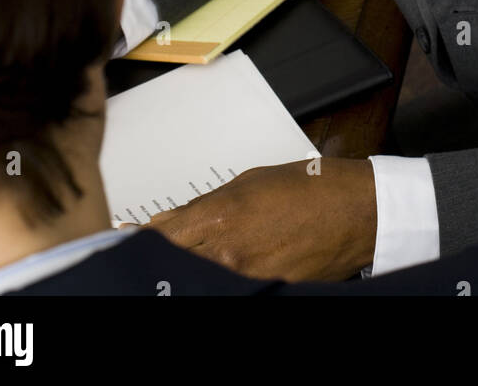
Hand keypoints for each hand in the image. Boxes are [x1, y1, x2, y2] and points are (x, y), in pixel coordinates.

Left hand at [144, 158, 376, 281]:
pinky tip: (215, 273)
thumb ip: (204, 206)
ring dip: (185, 272)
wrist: (356, 212)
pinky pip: (229, 289)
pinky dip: (217, 281)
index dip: (137, 240)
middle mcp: (229, 253)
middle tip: (144, 258)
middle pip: (173, 264)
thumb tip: (169, 222)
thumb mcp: (249, 183)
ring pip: (198, 280)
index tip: (121, 241)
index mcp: (222, 216)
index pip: (161, 236)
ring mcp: (248, 280)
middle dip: (157, 260)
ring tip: (183, 263)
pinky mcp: (267, 294)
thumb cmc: (308, 188)